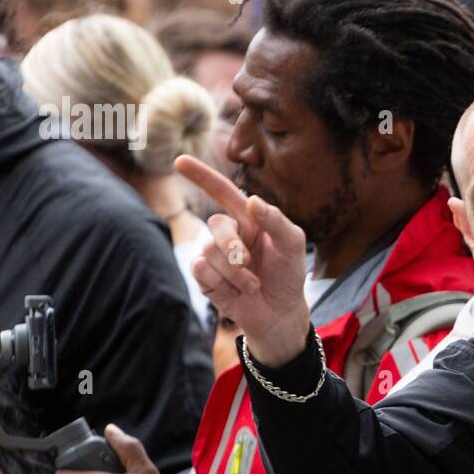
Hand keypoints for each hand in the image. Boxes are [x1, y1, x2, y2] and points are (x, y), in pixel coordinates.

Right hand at [174, 154, 311, 365]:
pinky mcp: (205, 277)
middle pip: (215, 224)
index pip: (221, 191)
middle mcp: (228, 232)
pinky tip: (236, 292)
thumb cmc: (289, 274)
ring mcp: (214, 254)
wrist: (281, 312)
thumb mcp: (293, 245)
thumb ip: (277, 221)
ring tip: (252, 285)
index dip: (200, 175)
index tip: (179, 160)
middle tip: (249, 263)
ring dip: (234, 272)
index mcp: (248, 218)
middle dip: (232, 246)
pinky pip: (200, 269)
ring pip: (208, 250)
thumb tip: (252, 201)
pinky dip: (222, 282)